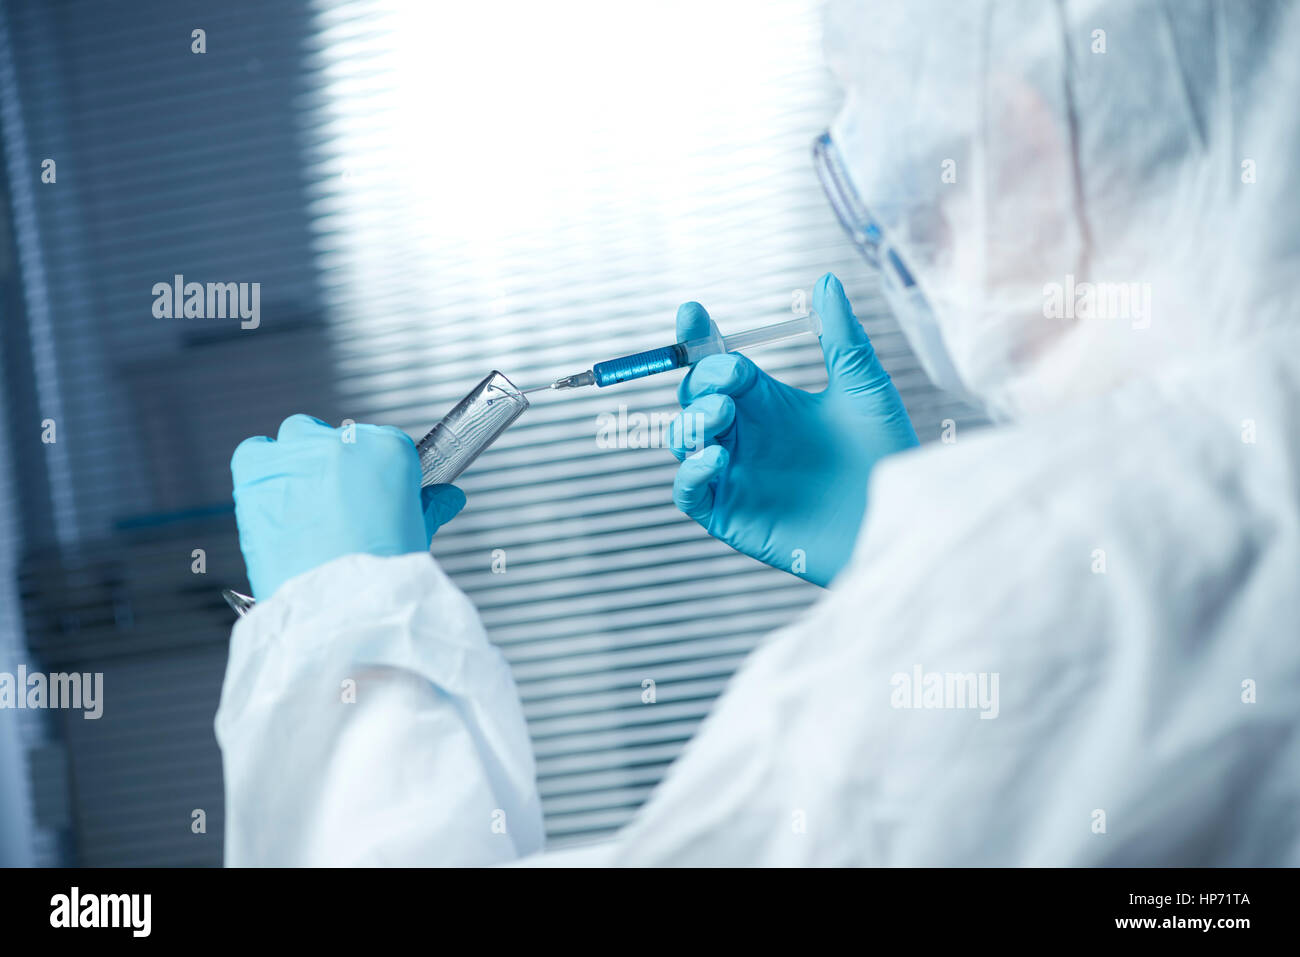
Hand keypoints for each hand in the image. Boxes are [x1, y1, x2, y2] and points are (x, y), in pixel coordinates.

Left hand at [231, 414, 465, 599]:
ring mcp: (298, 453)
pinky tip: (275, 503)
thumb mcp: (414, 534)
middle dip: (335, 465)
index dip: (375, 471)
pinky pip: (255, 452)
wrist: (339, 605)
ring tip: (304, 507)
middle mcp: (342, 442)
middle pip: (335, 437)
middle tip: (336, 506)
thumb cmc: (379, 573)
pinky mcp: (257, 471)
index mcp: (388, 450)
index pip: (382, 441)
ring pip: (295, 439)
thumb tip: (446, 499)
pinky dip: (263, 472)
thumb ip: (427, 507)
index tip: (370, 493)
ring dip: (299, 464)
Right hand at [668, 273, 917, 585]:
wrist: (898, 517)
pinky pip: (689, 491)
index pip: (718, 363)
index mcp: (768, 401)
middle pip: (694, 396)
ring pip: (682, 439)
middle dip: (702, 379)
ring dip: (692, 419)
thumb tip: (825, 280)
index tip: (693, 313)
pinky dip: (691, 472)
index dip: (700, 338)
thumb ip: (841, 336)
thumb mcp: (864, 387)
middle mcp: (744, 435)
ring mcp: (733, 474)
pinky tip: (717, 457)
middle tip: (734, 377)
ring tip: (722, 413)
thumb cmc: (886, 454)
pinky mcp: (730, 514)